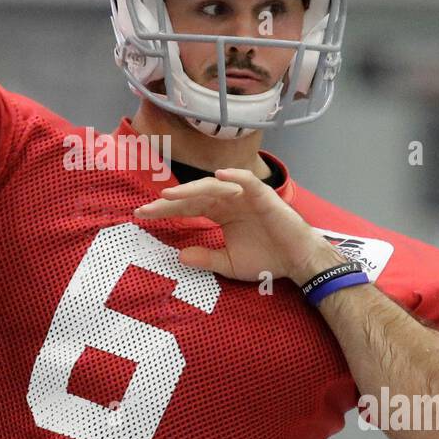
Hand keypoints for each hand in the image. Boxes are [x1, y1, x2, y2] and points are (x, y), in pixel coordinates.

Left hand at [133, 168, 333, 282]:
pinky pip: (247, 181)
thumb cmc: (266, 259)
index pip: (188, 208)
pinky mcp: (263, 195)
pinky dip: (234, 176)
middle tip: (146, 208)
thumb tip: (179, 256)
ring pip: (214, 186)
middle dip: (169, 201)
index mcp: (220, 213)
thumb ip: (205, 258)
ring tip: (169, 195)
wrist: (296, 261)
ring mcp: (245, 195)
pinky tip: (218, 175)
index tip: (142, 215)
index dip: (165, 210)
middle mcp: (229, 200)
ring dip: (191, 188)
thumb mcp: (228, 263)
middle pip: (195, 195)